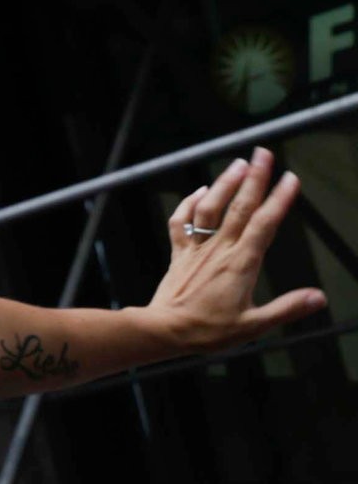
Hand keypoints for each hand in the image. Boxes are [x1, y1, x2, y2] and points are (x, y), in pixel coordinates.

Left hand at [146, 146, 327, 354]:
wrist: (164, 329)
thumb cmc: (209, 330)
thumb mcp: (255, 326)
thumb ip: (287, 309)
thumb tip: (319, 297)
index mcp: (242, 264)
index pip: (265, 225)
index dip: (279, 200)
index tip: (290, 178)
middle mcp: (219, 250)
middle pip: (240, 208)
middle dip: (254, 179)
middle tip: (263, 153)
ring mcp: (197, 249)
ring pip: (209, 208)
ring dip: (224, 184)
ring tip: (238, 163)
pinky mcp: (179, 253)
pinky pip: (182, 223)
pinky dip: (189, 205)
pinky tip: (199, 192)